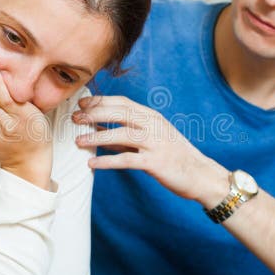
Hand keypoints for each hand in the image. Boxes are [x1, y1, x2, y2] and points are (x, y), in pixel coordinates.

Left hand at [73, 95, 228, 207]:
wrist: (200, 174)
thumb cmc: (172, 156)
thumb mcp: (149, 139)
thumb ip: (123, 135)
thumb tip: (96, 131)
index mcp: (151, 116)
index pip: (122, 102)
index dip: (100, 101)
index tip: (81, 103)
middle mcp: (153, 125)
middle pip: (120, 112)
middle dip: (94, 114)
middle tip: (74, 118)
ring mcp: (155, 142)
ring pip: (122, 133)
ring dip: (97, 136)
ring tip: (78, 141)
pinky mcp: (156, 162)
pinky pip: (127, 160)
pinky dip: (108, 161)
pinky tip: (92, 163)